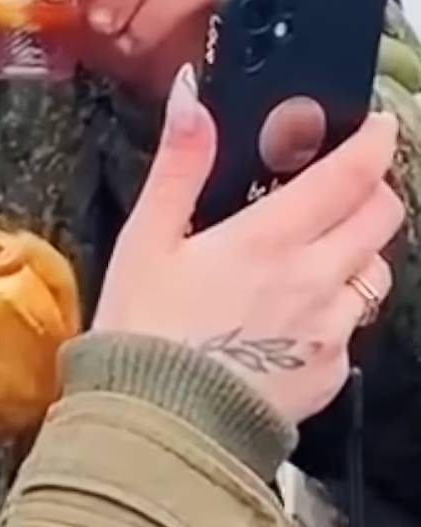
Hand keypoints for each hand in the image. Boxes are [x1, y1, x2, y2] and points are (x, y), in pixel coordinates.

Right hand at [92, 66, 403, 426]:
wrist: (157, 429)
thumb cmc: (144, 334)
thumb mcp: (146, 238)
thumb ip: (180, 165)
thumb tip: (193, 97)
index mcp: (270, 239)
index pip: (352, 175)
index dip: (374, 142)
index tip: (376, 126)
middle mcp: (314, 281)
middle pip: (382, 218)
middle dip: (375, 192)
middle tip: (349, 185)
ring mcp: (328, 332)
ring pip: (375, 273)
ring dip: (360, 251)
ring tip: (323, 251)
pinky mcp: (328, 375)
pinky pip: (352, 330)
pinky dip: (338, 312)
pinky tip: (298, 317)